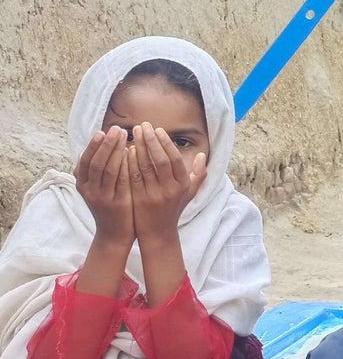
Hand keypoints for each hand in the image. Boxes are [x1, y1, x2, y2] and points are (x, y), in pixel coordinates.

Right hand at [74, 126, 134, 246]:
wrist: (114, 234)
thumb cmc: (108, 205)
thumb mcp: (96, 188)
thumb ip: (94, 171)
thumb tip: (88, 149)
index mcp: (82, 184)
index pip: (86, 160)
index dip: (94, 145)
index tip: (103, 131)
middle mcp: (89, 190)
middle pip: (96, 162)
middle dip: (106, 144)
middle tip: (116, 129)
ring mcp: (102, 197)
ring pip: (109, 170)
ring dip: (117, 151)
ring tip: (125, 137)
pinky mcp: (116, 203)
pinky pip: (122, 180)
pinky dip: (126, 165)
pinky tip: (133, 154)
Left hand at [128, 123, 205, 243]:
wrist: (157, 232)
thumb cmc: (174, 209)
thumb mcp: (190, 192)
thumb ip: (198, 173)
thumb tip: (202, 155)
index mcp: (183, 185)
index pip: (175, 159)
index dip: (166, 143)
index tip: (158, 129)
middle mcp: (170, 190)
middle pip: (160, 161)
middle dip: (151, 141)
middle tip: (143, 125)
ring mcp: (154, 195)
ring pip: (145, 167)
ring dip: (138, 147)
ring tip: (132, 133)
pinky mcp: (139, 200)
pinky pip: (133, 177)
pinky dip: (129, 162)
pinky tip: (125, 150)